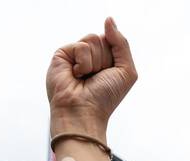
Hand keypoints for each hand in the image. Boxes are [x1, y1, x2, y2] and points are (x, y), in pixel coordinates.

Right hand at [46, 17, 136, 137]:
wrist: (84, 111)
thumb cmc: (104, 97)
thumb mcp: (126, 71)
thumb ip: (121, 43)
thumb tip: (109, 20)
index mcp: (106, 60)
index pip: (114, 41)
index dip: (116, 58)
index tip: (109, 76)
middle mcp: (91, 56)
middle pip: (104, 39)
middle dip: (105, 60)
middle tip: (96, 78)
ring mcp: (76, 54)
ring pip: (94, 39)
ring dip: (95, 62)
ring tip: (86, 77)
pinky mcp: (62, 54)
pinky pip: (82, 46)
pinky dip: (84, 63)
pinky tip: (76, 75)